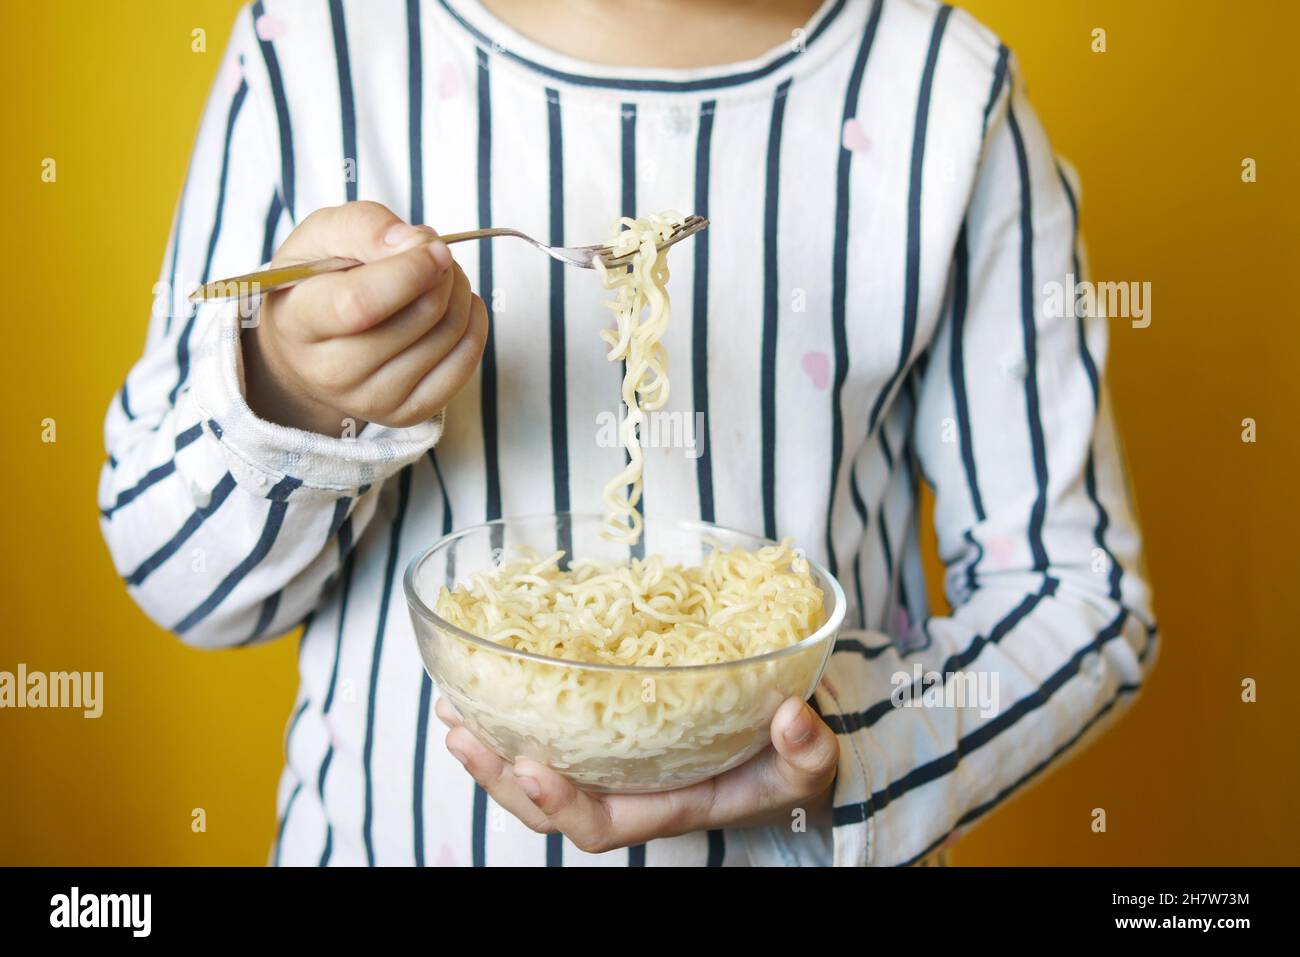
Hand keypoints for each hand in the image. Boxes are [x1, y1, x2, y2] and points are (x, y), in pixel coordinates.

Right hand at [242, 200, 488, 434]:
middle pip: (420, 317)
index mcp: (299, 321)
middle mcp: (332, 371)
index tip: (435, 247)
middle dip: (442, 272)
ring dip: (459, 292)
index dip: (411, 270)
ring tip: (440, 276)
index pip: (362, 303)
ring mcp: (371, 399)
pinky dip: (473, 324)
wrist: (306, 350)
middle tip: (434, 253)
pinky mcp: (406, 412)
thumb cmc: (316, 283)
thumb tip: (415, 243)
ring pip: (448, 335)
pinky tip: (456, 306)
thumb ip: (363, 226)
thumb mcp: (319, 237)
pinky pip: (464, 364)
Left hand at [437, 695, 838, 852]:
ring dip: (490, 744)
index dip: (563, 805)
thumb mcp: (809, 763)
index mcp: (668, 805)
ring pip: (539, 771)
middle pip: (549, 804)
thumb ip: (807, 750)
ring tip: (450, 709)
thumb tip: (792, 719)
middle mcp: (630, 791)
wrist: (786, 752)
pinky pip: (551, 733)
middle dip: (499, 776)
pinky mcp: (608, 731)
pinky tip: (481, 686)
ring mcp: (613, 763)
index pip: (603, 824)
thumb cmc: (791, 762)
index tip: (532, 769)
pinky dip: (513, 714)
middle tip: (459, 731)